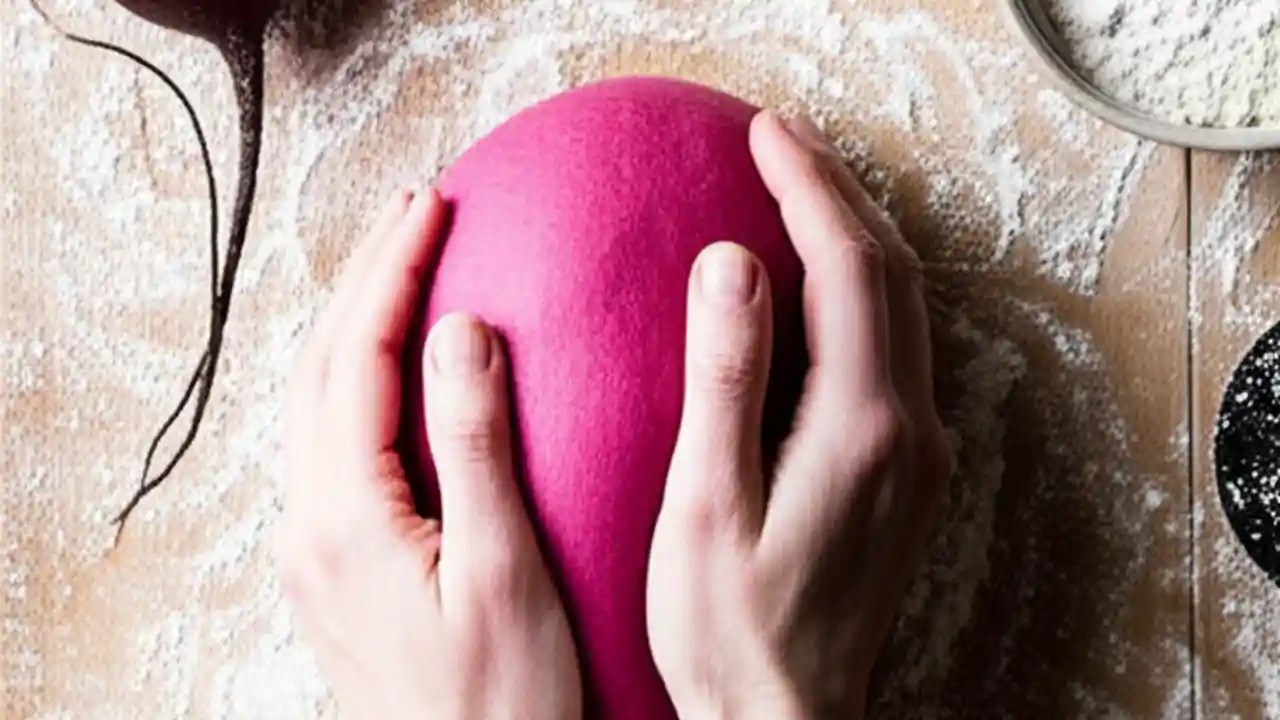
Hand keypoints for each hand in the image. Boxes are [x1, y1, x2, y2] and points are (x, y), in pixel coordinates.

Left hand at [276, 188, 580, 719]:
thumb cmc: (500, 701)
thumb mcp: (502, 573)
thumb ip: (475, 448)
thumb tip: (459, 334)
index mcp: (346, 519)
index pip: (359, 360)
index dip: (394, 274)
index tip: (433, 208)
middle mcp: (310, 526)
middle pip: (319, 368)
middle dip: (363, 279)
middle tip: (415, 212)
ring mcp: (312, 547)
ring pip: (314, 401)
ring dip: (353, 323)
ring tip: (402, 267)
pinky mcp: (331, 564)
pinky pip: (327, 440)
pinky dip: (355, 377)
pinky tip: (393, 366)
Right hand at [646, 111, 951, 719]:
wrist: (788, 717)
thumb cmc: (731, 628)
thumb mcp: (707, 503)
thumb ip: (725, 377)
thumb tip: (731, 262)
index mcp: (862, 428)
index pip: (849, 269)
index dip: (808, 190)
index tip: (764, 136)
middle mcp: (910, 432)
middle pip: (890, 275)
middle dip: (839, 195)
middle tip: (781, 142)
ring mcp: (918, 454)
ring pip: (903, 310)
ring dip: (856, 238)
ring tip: (801, 191)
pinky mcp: (907, 474)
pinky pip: (896, 351)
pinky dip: (862, 293)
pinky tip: (821, 286)